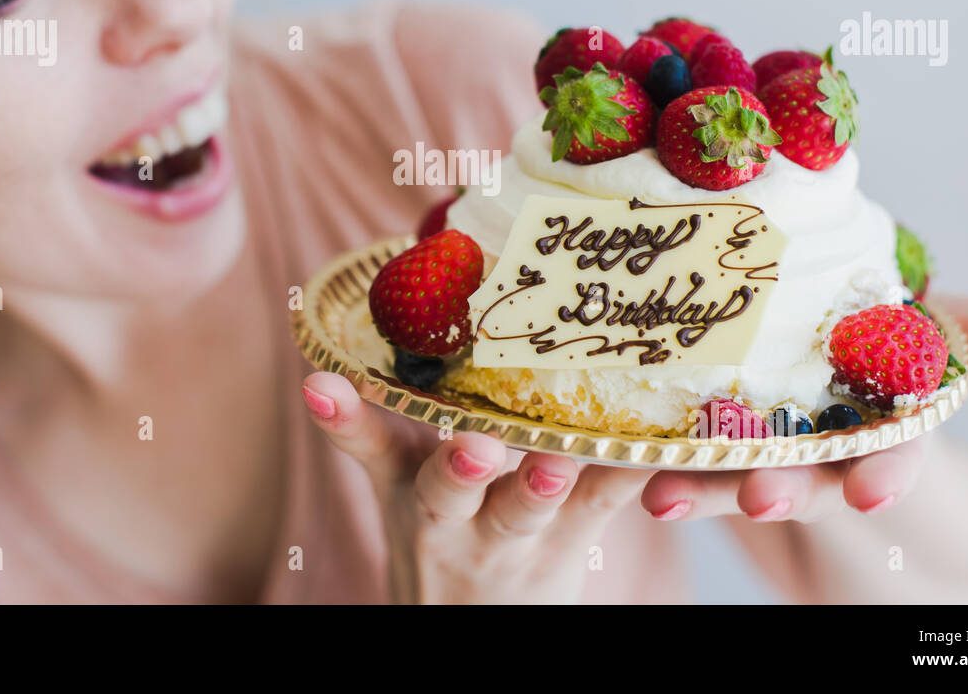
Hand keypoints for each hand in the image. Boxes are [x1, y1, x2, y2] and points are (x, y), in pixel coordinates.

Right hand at [300, 370, 650, 602]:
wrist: (478, 628)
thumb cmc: (447, 531)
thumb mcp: (403, 483)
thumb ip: (381, 420)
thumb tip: (344, 340)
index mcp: (408, 486)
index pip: (366, 448)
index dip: (342, 417)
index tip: (318, 382)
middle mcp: (452, 517)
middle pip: (446, 494)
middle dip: (457, 467)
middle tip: (473, 446)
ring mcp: (510, 538)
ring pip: (521, 513)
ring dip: (537, 488)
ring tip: (554, 467)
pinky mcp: (568, 544)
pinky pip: (598, 507)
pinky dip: (625, 475)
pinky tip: (649, 449)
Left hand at [638, 294, 967, 523]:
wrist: (820, 362)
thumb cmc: (889, 345)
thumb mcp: (944, 334)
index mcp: (881, 421)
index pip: (892, 454)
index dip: (882, 474)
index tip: (867, 495)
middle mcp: (827, 447)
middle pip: (803, 477)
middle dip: (784, 488)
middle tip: (758, 497)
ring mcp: (767, 448)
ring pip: (731, 473)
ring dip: (699, 487)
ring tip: (657, 495)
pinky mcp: (708, 439)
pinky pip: (677, 450)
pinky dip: (647, 457)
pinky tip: (612, 464)